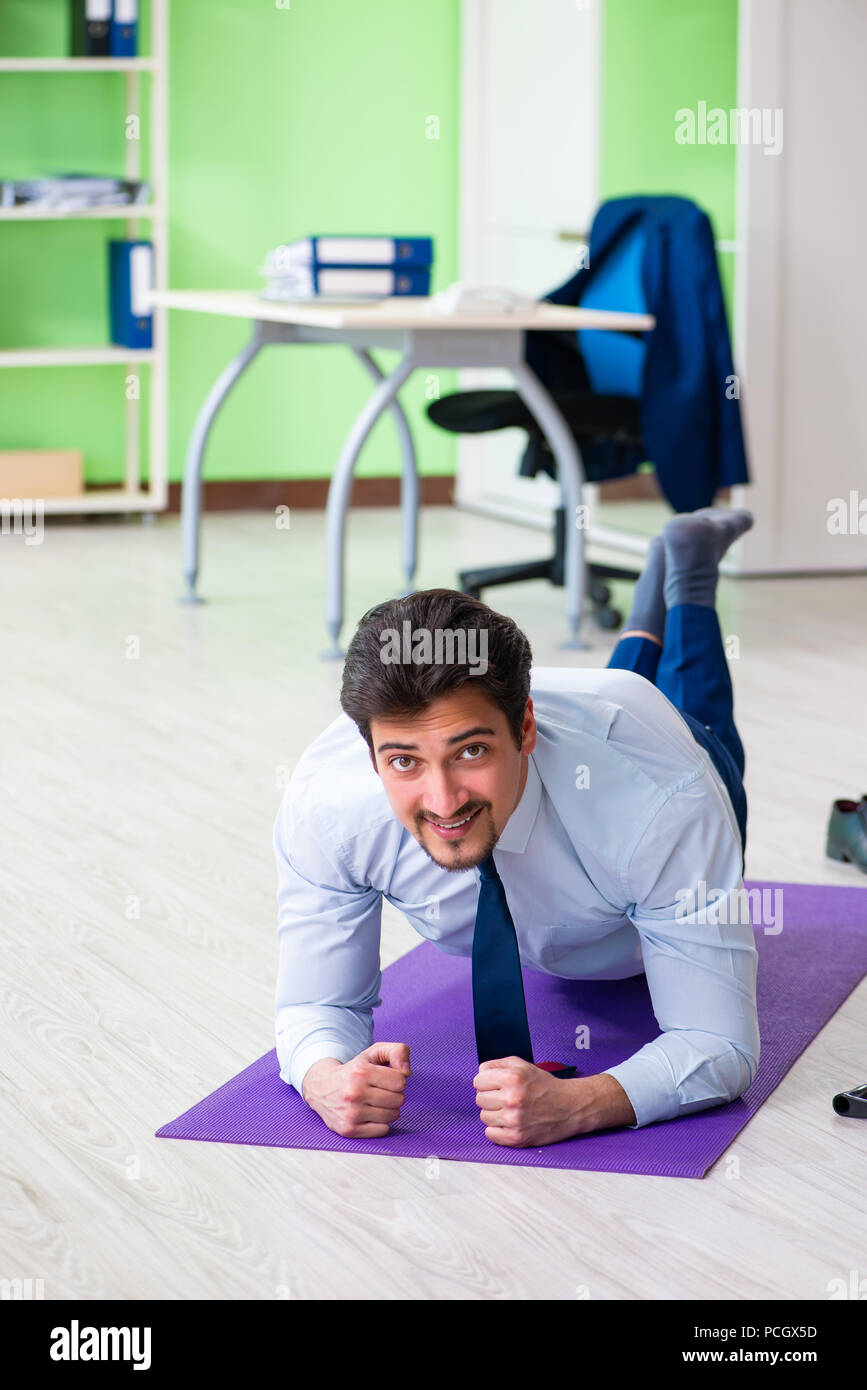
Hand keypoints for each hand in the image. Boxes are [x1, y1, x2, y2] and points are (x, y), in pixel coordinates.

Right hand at [301, 1042, 410, 1138]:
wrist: (321, 1088)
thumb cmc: (354, 1070)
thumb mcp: (374, 1053)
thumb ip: (398, 1051)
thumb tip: (407, 1072)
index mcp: (361, 1072)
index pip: (400, 1081)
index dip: (397, 1079)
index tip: (385, 1078)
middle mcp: (354, 1093)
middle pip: (398, 1099)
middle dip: (393, 1094)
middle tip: (379, 1091)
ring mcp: (351, 1113)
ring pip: (392, 1116)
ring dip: (388, 1109)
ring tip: (374, 1102)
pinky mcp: (349, 1130)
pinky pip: (383, 1130)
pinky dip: (380, 1122)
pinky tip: (369, 1114)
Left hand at [473, 1057, 633, 1146]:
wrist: (570, 1107)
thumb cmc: (545, 1085)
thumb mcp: (522, 1065)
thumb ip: (497, 1065)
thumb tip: (479, 1074)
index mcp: (512, 1077)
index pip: (478, 1080)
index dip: (487, 1082)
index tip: (496, 1085)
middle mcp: (512, 1098)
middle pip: (479, 1099)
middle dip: (491, 1097)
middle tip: (507, 1097)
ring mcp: (513, 1120)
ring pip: (484, 1117)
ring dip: (495, 1114)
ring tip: (511, 1110)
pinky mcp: (516, 1137)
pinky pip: (490, 1134)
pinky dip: (497, 1130)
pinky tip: (510, 1122)